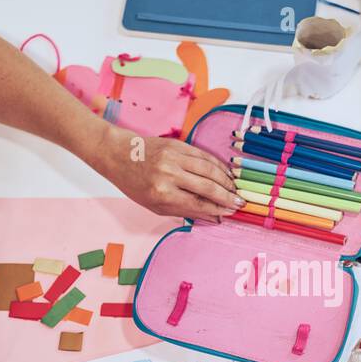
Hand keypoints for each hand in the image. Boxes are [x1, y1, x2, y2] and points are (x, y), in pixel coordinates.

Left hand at [90, 124, 244, 221]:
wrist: (119, 155)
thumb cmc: (135, 184)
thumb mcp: (155, 205)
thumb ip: (184, 211)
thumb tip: (213, 217)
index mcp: (162, 194)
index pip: (198, 203)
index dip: (218, 208)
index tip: (231, 212)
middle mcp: (169, 175)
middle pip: (208, 187)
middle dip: (227, 196)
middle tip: (241, 202)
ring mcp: (174, 157)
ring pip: (209, 169)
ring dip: (226, 180)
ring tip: (235, 189)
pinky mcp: (177, 144)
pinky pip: (203, 156)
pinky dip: (218, 165)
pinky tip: (226, 173)